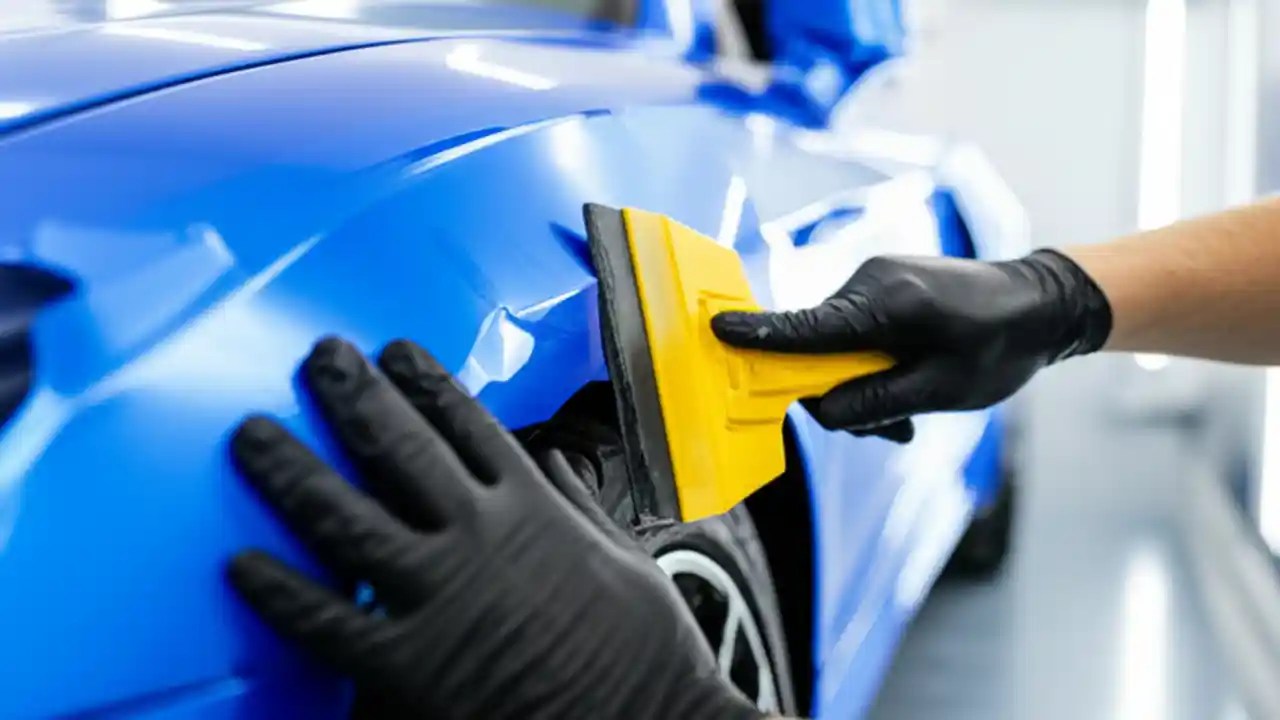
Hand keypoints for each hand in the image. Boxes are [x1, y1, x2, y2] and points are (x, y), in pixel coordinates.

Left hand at [228, 338, 760, 719]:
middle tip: (319, 359)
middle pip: (398, 449)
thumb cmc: (644, 654)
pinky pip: (327, 620)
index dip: (426, 382)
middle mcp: (478, 536)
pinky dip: (281, 592)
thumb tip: (555, 464)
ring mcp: (439, 596)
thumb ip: (582, 506)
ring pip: (346, 519)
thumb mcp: (630, 562)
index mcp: (532, 508)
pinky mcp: (409, 663)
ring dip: (294, 472)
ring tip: (253, 436)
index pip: (468, 424)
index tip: (394, 351)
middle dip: (352, 397)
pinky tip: (242, 565)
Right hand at [712, 251, 1110, 440]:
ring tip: (909, 413)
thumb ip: (874, 401)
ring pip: (835, 348)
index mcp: (884, 304)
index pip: (806, 326)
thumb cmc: (999, 347)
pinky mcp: (882, 288)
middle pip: (816, 349)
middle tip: (892, 427)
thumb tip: (820, 410)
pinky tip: (907, 385)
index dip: (759, 337)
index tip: (715, 330)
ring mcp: (875, 281)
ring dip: (859, 386)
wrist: (1041, 302)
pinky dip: (869, 366)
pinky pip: (853, 336)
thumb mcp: (940, 390)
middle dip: (840, 394)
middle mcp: (869, 283)